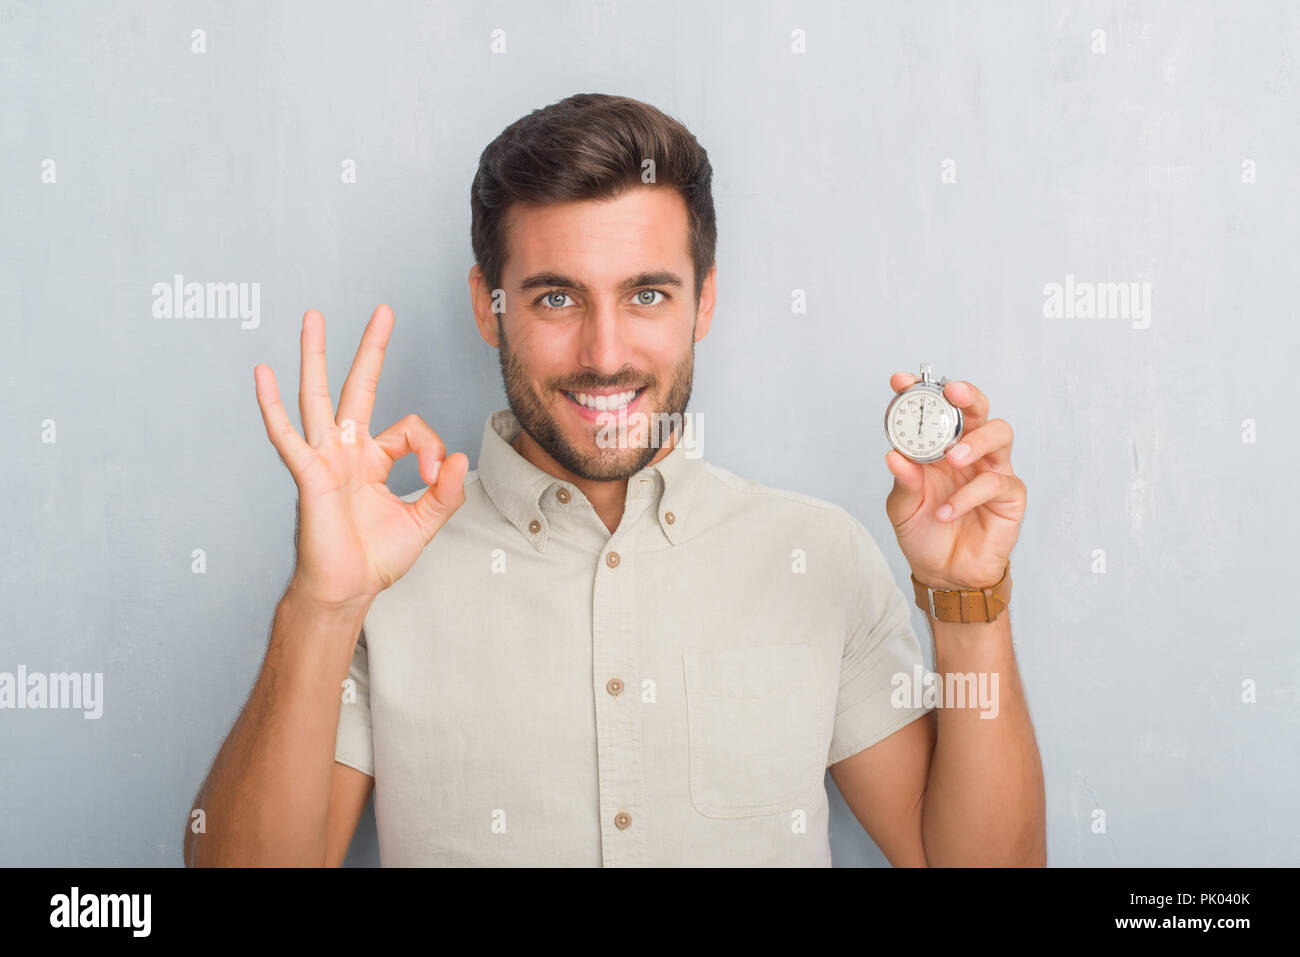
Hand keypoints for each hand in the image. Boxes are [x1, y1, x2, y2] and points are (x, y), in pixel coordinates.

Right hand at [254, 305, 468, 609]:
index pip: (408, 428)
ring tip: (313, 318)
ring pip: (318, 396)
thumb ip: (445, 491)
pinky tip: (263, 374)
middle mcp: (346, 450)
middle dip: (371, 348)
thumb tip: (459, 458)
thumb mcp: (424, 521)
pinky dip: (272, 405)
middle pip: (358, 386)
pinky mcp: (308, 475)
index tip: (437, 474)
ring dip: (316, 356)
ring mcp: (324, 458)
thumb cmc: (375, 557)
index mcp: (373, 458)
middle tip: (383, 311)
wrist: (346, 589)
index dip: (429, 446)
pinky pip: (287, 435)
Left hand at [884, 373, 1025, 590]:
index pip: (935, 410)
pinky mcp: (1010, 495)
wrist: (944, 573)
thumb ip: (902, 481)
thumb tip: (894, 455)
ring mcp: (992, 470)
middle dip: (967, 395)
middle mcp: (969, 452)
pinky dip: (968, 496)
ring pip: (999, 433)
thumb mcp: (902, 507)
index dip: (921, 391)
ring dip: (976, 440)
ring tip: (952, 458)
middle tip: (951, 393)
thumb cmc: (924, 533)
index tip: (900, 380)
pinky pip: (996, 482)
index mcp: (939, 447)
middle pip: (978, 410)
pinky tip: (946, 512)